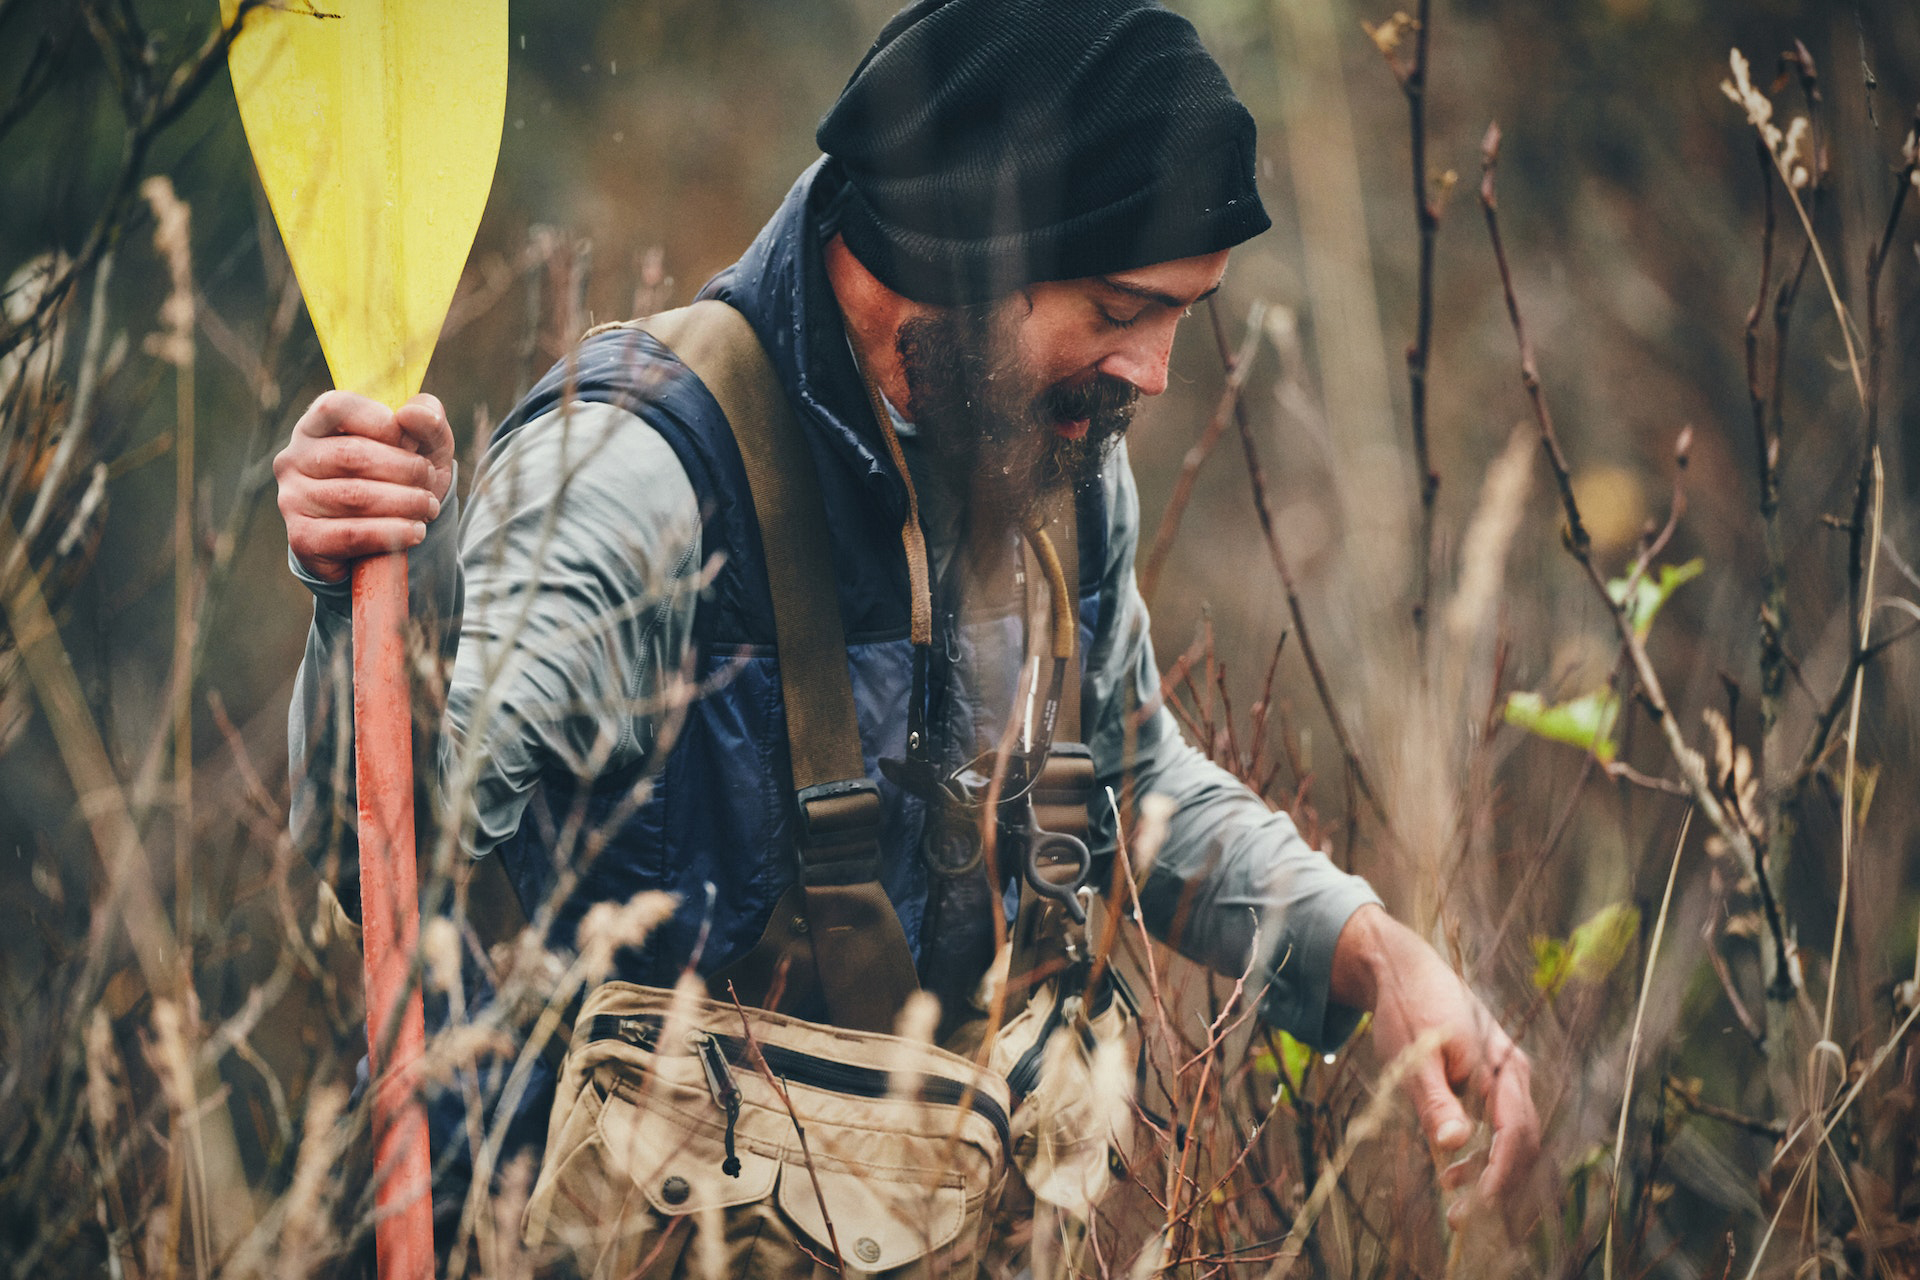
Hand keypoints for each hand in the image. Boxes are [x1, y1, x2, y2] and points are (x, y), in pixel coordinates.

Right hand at [274, 391, 453, 582]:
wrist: (389, 540)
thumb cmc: (403, 479)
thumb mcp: (424, 445)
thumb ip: (427, 420)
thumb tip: (411, 414)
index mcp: (315, 425)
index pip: (337, 407)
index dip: (383, 423)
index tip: (412, 443)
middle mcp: (294, 459)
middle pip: (351, 455)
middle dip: (404, 470)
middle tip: (429, 483)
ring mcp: (292, 499)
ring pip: (354, 497)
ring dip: (405, 503)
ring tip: (427, 507)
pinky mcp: (302, 539)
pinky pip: (351, 535)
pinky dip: (392, 533)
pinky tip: (414, 532)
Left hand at [1331, 904, 1539, 1232]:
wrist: (1406, 970)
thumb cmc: (1407, 1011)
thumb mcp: (1412, 1059)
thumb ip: (1435, 1101)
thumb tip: (1455, 1144)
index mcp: (1501, 1066)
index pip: (1515, 1133)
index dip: (1500, 1175)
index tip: (1476, 1207)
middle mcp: (1514, 1072)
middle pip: (1521, 1140)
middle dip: (1495, 1183)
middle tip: (1459, 1218)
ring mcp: (1507, 1075)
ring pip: (1511, 1136)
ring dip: (1487, 1171)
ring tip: (1449, 1197)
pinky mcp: (1492, 1079)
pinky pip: (1499, 1124)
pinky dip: (1482, 1152)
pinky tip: (1450, 1165)